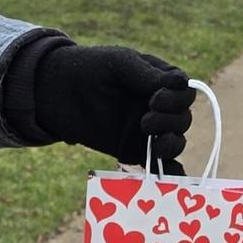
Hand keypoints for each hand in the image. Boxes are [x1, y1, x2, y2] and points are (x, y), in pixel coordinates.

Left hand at [35, 45, 195, 172]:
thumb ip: (148, 75)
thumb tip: (181, 82)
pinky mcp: (134, 151)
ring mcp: (148, 131)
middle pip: (183, 119)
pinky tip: (170, 179)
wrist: (57, 91)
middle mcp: (159, 107)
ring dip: (172, 145)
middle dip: (170, 122)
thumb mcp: (120, 63)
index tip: (155, 99)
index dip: (177, 99)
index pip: (185, 93)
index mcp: (160, 82)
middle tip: (145, 121)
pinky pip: (159, 164)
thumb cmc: (90, 68)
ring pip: (176, 142)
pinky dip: (169, 173)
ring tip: (155, 144)